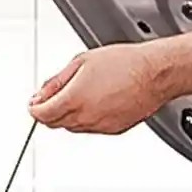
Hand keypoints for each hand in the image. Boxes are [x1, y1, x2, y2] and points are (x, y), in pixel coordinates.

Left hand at [28, 42, 175, 133]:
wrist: (156, 73)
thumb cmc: (125, 63)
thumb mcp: (82, 62)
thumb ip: (57, 81)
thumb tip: (42, 93)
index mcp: (74, 100)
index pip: (42, 114)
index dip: (35, 108)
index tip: (35, 102)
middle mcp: (85, 117)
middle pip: (54, 123)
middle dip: (49, 112)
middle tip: (51, 98)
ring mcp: (99, 126)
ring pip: (72, 127)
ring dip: (67, 116)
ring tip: (78, 95)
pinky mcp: (113, 130)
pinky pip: (90, 129)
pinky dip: (85, 119)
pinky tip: (94, 103)